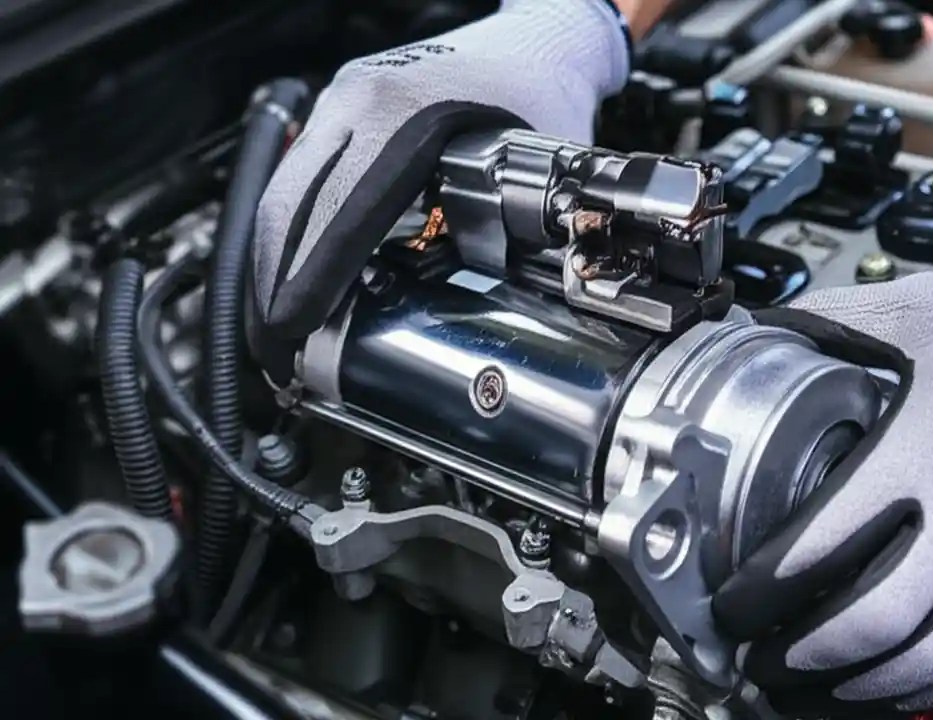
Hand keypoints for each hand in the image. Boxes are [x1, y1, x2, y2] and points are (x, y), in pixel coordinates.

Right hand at [251, 0, 628, 336]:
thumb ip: (512, 231)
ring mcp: (343, 100)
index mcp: (402, 113)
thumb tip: (491, 301)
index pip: (341, 209)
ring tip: (274, 324)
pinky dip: (292, 229)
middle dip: (272, 283)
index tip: (292, 328)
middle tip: (272, 348)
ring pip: (285, 190)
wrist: (537, 37)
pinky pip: (300, 176)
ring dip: (273, 259)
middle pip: (289, 203)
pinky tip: (291, 271)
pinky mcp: (342, 110)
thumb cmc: (540, 85)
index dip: (311, 277)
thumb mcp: (537, 163)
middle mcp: (357, 100)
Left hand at [714, 245, 932, 714]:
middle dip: (805, 652)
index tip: (736, 599)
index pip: (822, 542)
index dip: (765, 584)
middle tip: (765, 658)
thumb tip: (769, 322)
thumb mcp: (922, 309)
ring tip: (822, 684)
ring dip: (867, 680)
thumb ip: (837, 321)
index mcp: (921, 455)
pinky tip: (905, 683)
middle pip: (873, 619)